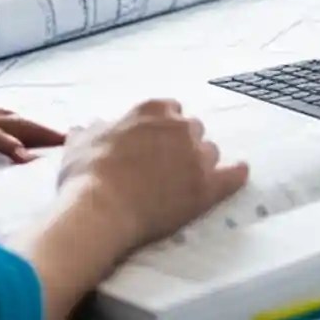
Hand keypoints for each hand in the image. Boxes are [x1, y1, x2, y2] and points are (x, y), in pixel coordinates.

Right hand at [57, 99, 249, 250]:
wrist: (101, 209)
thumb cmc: (86, 174)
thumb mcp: (79, 143)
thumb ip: (91, 132)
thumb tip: (89, 128)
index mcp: (151, 110)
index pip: (169, 109)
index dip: (162, 127)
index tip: (153, 141)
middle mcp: (180, 127)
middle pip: (192, 130)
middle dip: (182, 144)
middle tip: (166, 164)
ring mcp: (197, 156)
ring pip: (210, 152)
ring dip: (200, 162)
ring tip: (185, 181)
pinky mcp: (208, 186)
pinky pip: (233, 175)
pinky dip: (236, 174)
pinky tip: (240, 173)